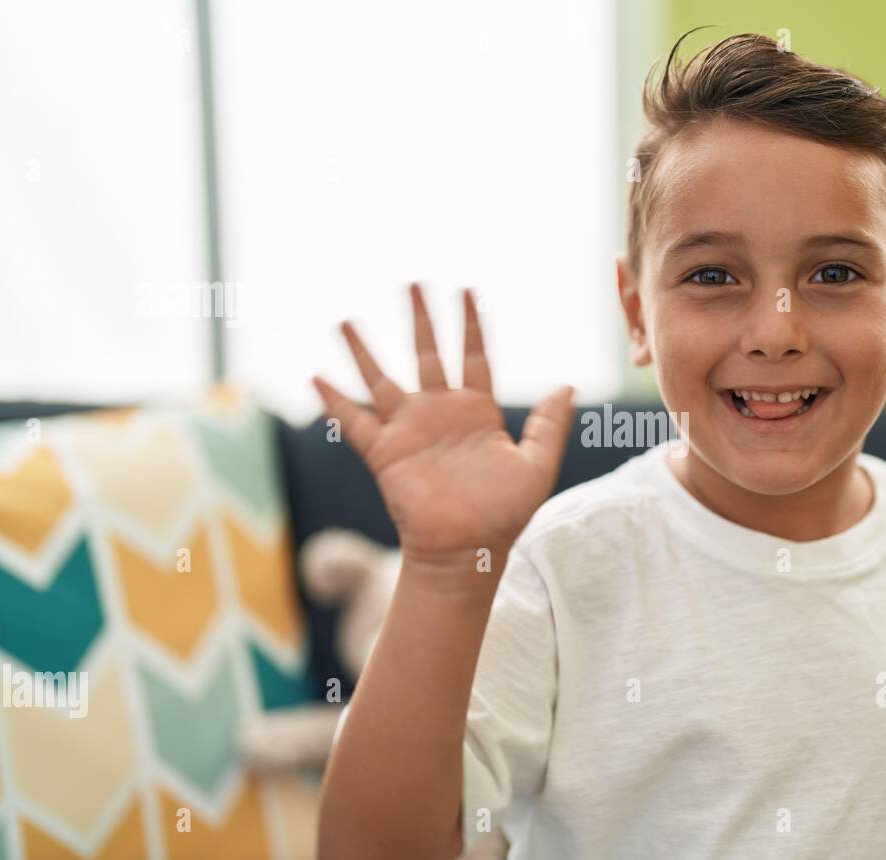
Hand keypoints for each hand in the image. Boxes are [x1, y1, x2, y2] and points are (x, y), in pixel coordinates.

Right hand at [312, 283, 574, 568]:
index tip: (466, 290)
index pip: (474, 355)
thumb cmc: (504, 514)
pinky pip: (352, 421)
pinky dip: (333, 400)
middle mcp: (440, 413)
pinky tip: (316, 377)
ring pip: (382, 379)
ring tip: (346, 321)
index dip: (471, 324)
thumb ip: (549, 425)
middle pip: (428, 353)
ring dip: (364, 351)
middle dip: (421, 318)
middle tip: (412, 283)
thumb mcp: (536, 465)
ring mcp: (409, 430)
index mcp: (477, 412)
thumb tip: (569, 387)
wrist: (467, 549)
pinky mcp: (384, 451)